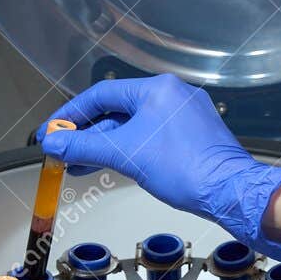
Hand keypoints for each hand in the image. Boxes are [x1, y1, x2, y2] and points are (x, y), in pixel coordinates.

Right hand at [41, 75, 280, 260]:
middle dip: (88, 134)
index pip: (101, 94)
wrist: (229, 190)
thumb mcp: (124, 154)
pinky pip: (152, 137)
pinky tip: (113, 166)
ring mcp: (186, 116)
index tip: (51, 132)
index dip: (71, 114)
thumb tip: (52, 143)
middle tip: (62, 152)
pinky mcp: (194, 136)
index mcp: (157, 89)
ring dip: (107, 145)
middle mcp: (173, 95)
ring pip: (135, 126)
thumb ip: (84, 147)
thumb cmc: (183, 167)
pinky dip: (130, 149)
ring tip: (80, 166)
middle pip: (118, 110)